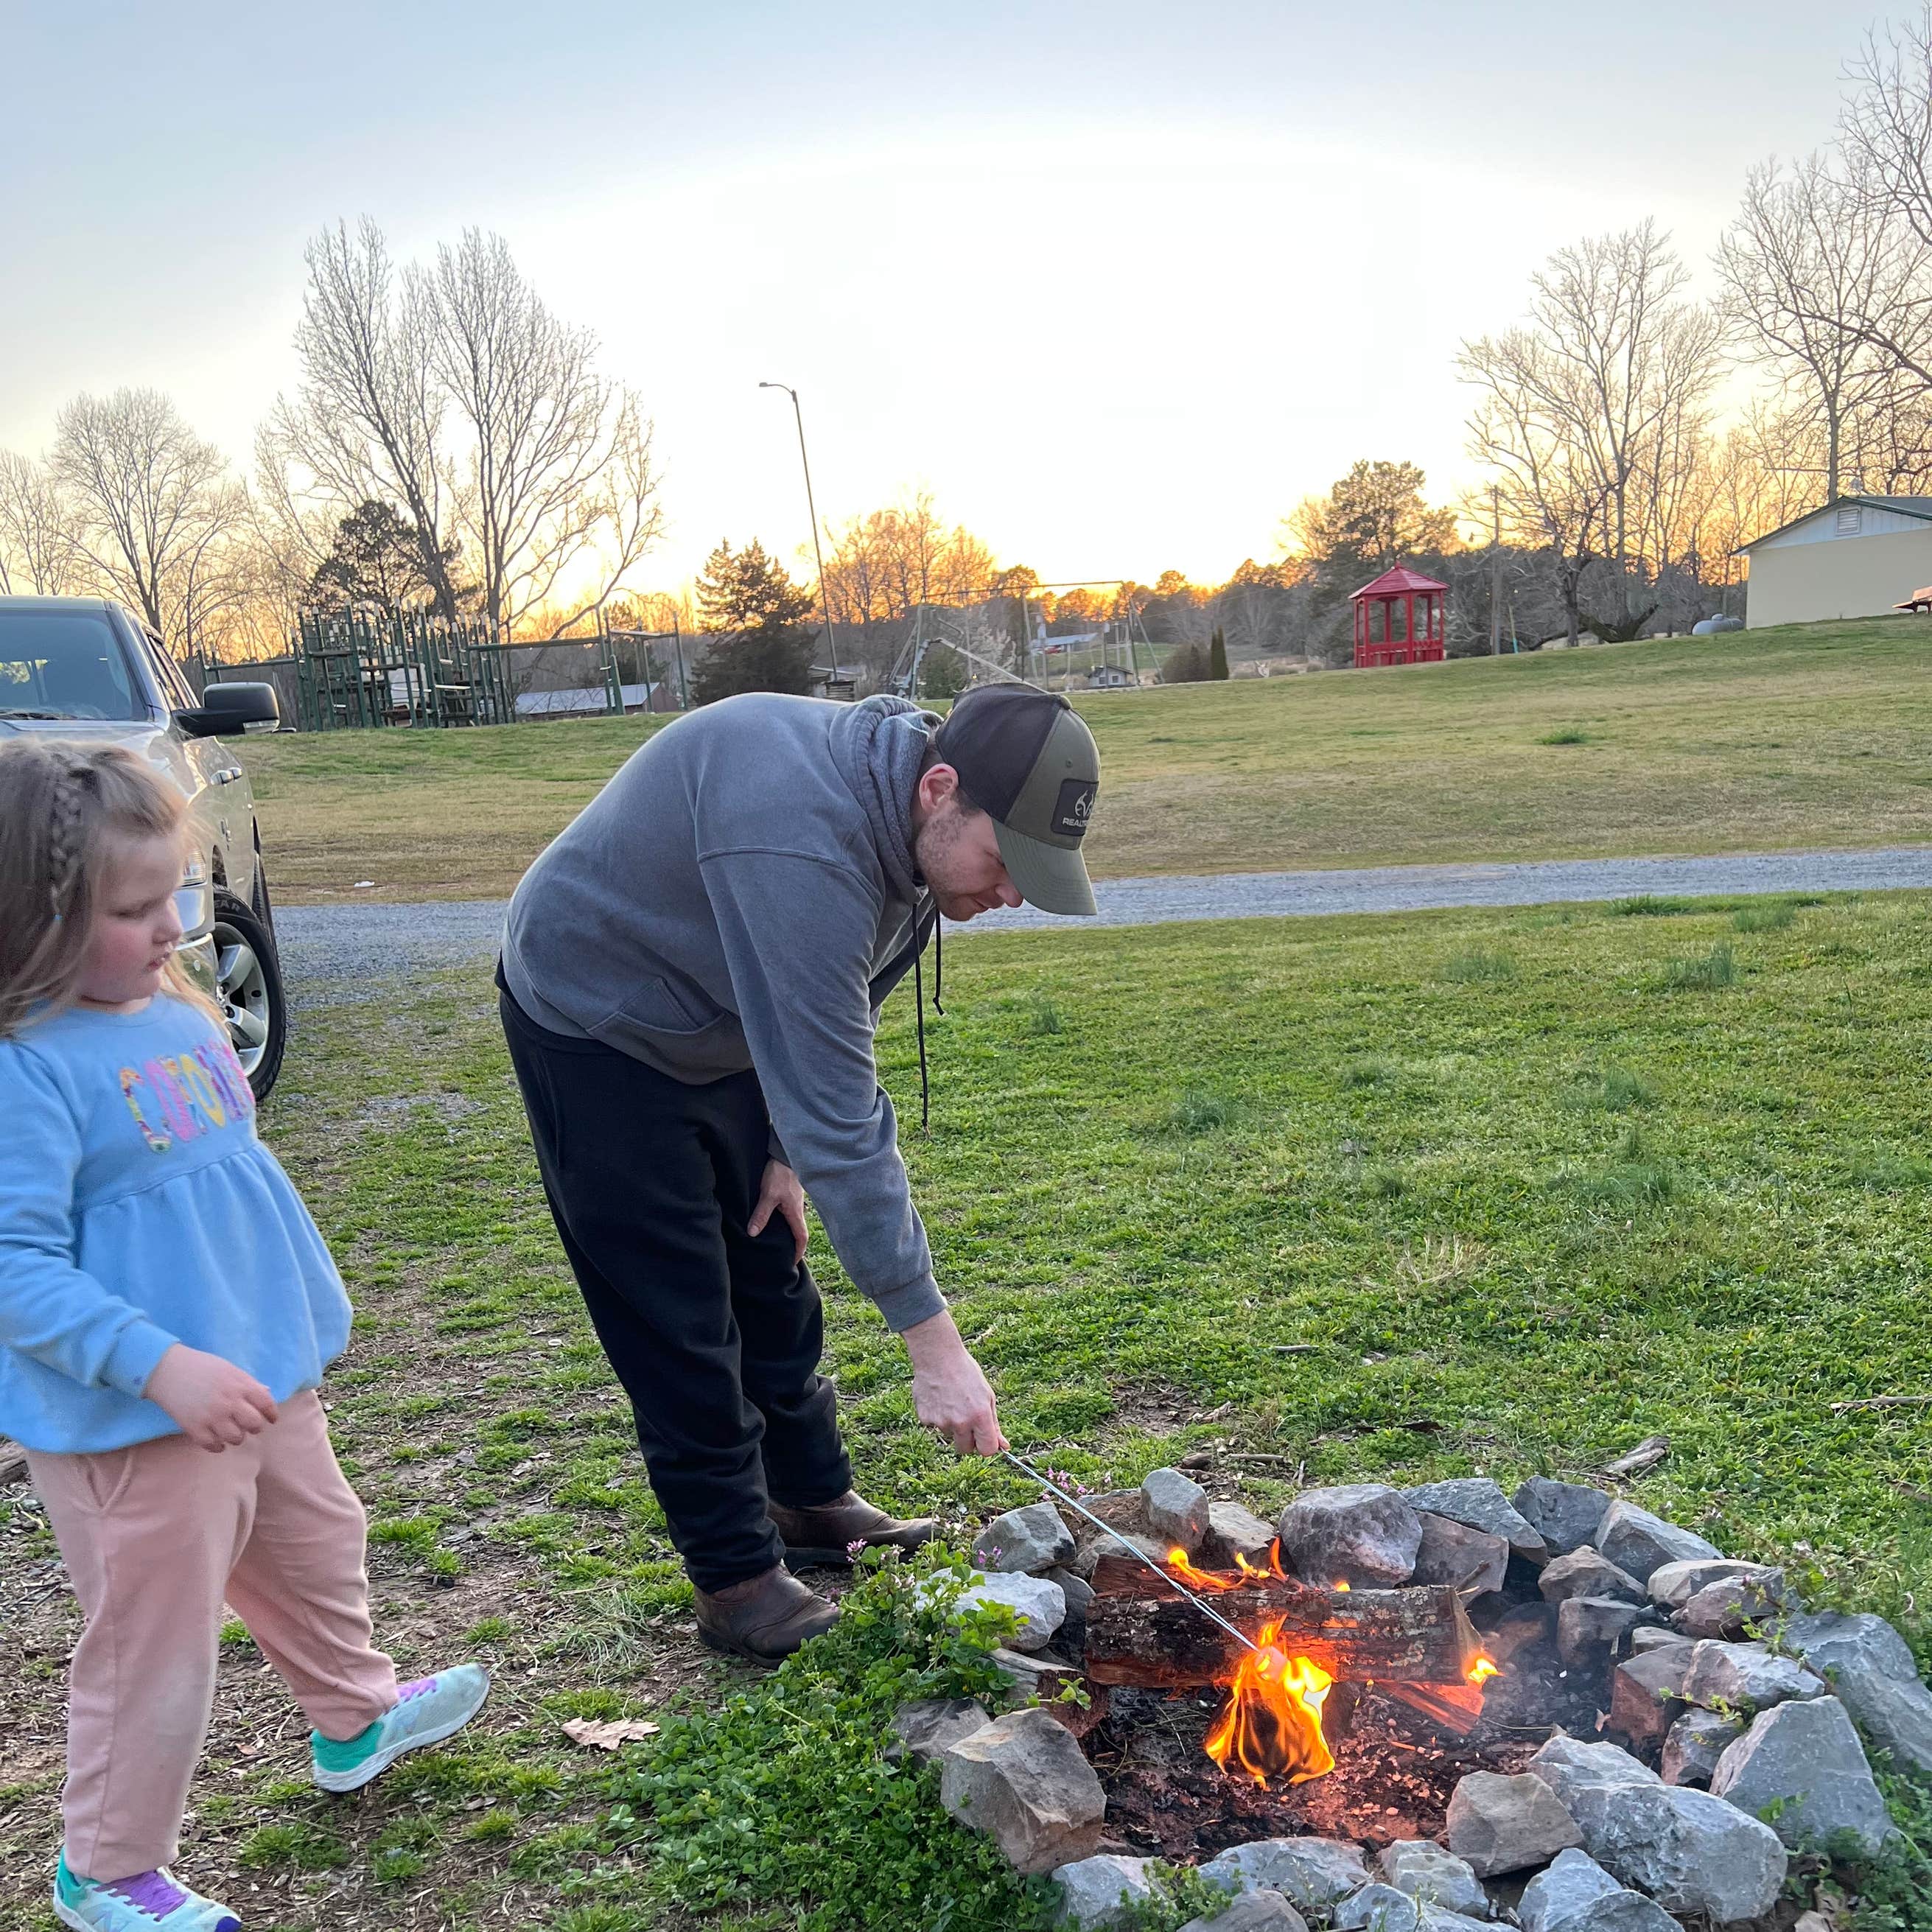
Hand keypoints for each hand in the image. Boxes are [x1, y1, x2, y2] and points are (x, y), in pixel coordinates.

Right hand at [144, 1344, 278, 1452]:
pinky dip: (218, 1446)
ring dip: (236, 1437)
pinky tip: (217, 1440)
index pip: (266, 1404)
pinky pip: (213, 1445)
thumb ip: (249, 1383)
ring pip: (236, 1438)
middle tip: (249, 1425)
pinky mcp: (194, 1427)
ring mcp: (212, 1416)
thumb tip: (267, 1393)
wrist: (168, 1369)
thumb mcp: (230, 1369)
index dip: (271, 1414)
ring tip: (231, 1431)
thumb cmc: (202, 1367)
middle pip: (254, 1425)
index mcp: (240, 1385)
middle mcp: (229, 1402)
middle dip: (255, 1427)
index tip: (271, 1419)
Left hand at [747, 1159, 808, 1263]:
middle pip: (798, 1232)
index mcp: (795, 1213)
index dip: (799, 1252)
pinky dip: (783, 1221)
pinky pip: (788, 1212)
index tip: (792, 1262)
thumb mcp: (768, 1195)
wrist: (784, 1154)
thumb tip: (753, 1233)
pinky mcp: (789, 1194)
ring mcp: (794, 1201)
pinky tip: (772, 1220)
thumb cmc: (779, 1174)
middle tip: (783, 1255)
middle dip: (793, 1245)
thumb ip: (761, 1215)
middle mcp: (797, 1209)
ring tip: (776, 1241)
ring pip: (792, 1222)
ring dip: (787, 1232)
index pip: (801, 1238)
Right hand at [902, 1309, 1005, 1455]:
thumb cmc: (966, 1372)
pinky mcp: (925, 1419)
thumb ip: (994, 1424)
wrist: (937, 1356)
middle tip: (966, 1419)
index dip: (986, 1446)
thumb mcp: (987, 1396)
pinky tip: (938, 1398)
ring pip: (949, 1435)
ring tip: (951, 1400)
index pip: (987, 1450)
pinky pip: (933, 1426)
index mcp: (980, 1416)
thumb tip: (1003, 1446)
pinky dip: (937, 1416)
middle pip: (965, 1449)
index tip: (984, 1438)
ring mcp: (941, 1422)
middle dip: (968, 1440)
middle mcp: (961, 1422)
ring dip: (952, 1424)